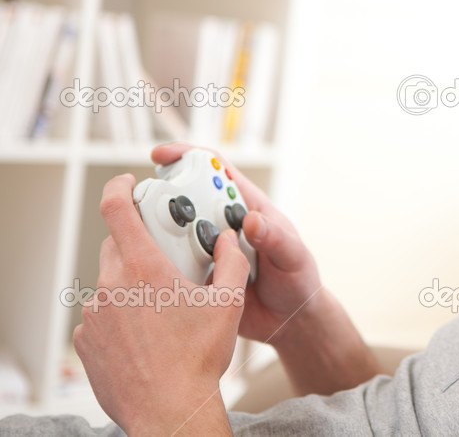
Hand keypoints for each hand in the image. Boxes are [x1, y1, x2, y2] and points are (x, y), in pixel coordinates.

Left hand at [73, 174, 244, 434]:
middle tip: (166, 259)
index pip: (116, 208)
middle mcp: (111, 285)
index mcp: (143, 267)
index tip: (128, 182)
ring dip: (132, 284)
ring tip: (163, 308)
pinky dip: (121, 316)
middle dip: (139, 245)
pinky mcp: (86, 341)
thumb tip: (229, 238)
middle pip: (116, 246)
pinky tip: (147, 335)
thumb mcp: (228, 303)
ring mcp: (94, 315)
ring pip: (110, 282)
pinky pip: (102, 315)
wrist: (169, 410)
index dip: (119, 187)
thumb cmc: (199, 358)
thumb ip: (231, 261)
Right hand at [151, 143, 325, 346]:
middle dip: (160, 196)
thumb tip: (251, 219)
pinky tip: (144, 273)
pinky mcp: (198, 276)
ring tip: (142, 243)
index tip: (160, 155)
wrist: (291, 321)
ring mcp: (208, 249)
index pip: (215, 169)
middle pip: (185, 198)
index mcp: (246, 207)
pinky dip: (158, 264)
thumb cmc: (299, 280)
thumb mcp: (293, 256)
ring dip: (155, 233)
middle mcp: (223, 224)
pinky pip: (172, 265)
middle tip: (143, 208)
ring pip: (173, 232)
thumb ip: (275, 238)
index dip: (188, 156)